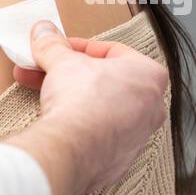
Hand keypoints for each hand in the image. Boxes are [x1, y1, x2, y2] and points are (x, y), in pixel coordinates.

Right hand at [12, 20, 168, 192]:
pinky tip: (58, 124)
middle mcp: (152, 108)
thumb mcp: (62, 62)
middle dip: (72, 75)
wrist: (72, 149)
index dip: (79, 47)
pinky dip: (81, 129)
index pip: (113, 52)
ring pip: (104, 110)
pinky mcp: (120, 161)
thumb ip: (53, 45)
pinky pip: (100, 138)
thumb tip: (44, 33)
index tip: (60, 49)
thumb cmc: (82, 101)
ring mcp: (138, 138)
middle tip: (47, 71)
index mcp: (149, 76)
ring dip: (75, 100)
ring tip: (45, 96)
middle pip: (107, 82)